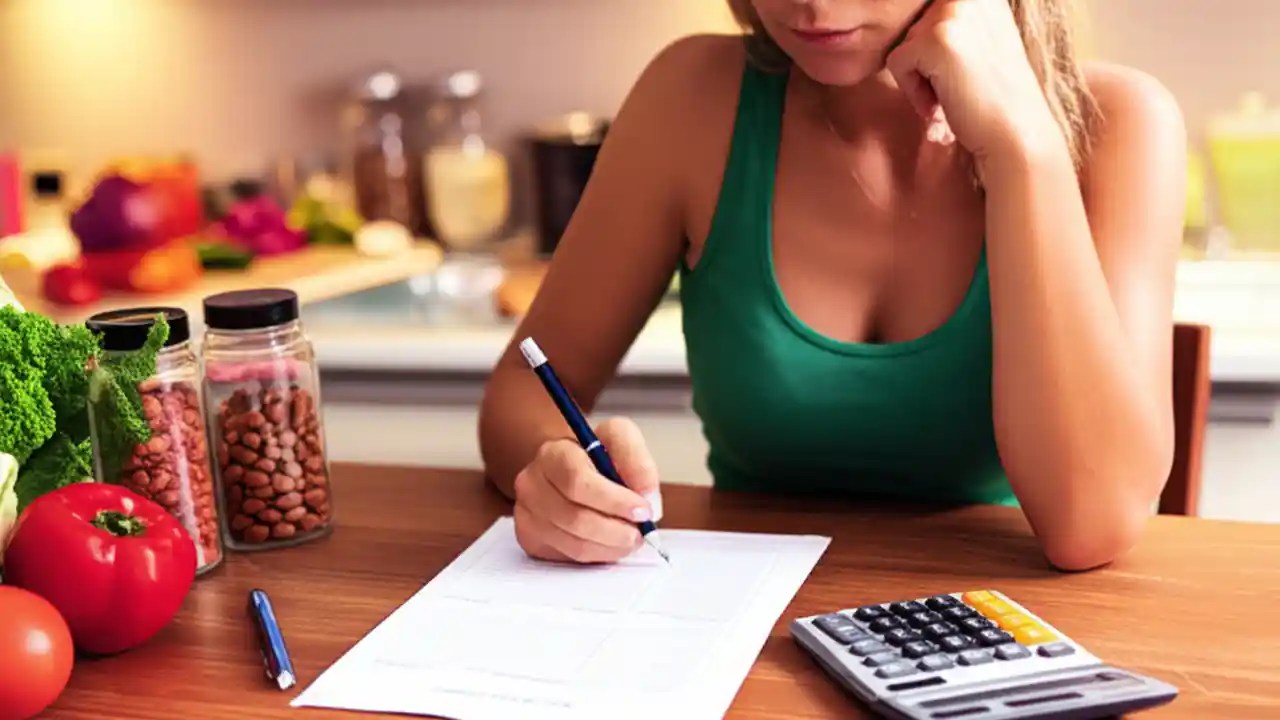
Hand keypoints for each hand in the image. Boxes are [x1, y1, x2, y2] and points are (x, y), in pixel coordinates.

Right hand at [513, 417, 662, 563]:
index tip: (642, 510)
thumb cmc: (595, 457)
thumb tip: (646, 496)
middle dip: (616, 529)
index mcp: (553, 453)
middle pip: (575, 517)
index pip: (578, 481)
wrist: (570, 470)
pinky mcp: (530, 538)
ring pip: (574, 543)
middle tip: (641, 531)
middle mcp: (532, 482)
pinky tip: (610, 542)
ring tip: (631, 537)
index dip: (614, 501)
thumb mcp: (620, 441)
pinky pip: (569, 557)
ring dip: (611, 545)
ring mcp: (527, 513)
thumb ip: (637, 461)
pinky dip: (599, 554)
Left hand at [886, 0, 1064, 167]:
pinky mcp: (935, 40)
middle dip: (929, 64)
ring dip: (923, 78)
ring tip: (956, 95)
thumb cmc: (997, 97)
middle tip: (961, 87)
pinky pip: (898, 62)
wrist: (1016, 133)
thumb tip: (920, 23)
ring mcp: (954, 13)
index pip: (931, 14)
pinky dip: (913, 91)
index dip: (940, 50)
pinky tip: (944, 103)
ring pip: (907, 44)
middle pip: (917, 27)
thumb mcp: (983, 42)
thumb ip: (957, 25)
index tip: (966, 72)